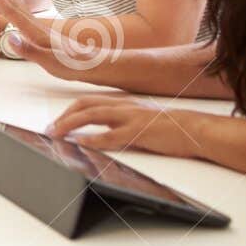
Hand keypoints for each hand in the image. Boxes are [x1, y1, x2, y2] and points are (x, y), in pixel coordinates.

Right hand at [0, 0, 118, 81]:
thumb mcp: (49, 62)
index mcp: (36, 33)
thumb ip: (29, 50)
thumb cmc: (72, 66)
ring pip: (21, 9)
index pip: (13, 13)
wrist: (95, 64)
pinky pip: (27, 15)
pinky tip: (20, 5)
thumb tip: (10, 37)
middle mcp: (38, 28)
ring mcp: (43, 30)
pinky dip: (19, 6)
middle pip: (16, 6)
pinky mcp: (46, 34)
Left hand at [48, 95, 202, 156]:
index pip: (87, 101)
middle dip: (63, 116)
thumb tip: (98, 133)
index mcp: (122, 103)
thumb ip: (119, 123)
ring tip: (57, 135)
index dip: (68, 111)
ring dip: (71, 125)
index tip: (56, 123)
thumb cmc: (169, 128)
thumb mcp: (139, 120)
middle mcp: (123, 106)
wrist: (195, 130)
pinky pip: (111, 135)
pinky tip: (82, 143)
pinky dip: (94, 139)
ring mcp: (131, 118)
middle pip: (84, 104)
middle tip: (50, 130)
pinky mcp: (139, 132)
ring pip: (92, 115)